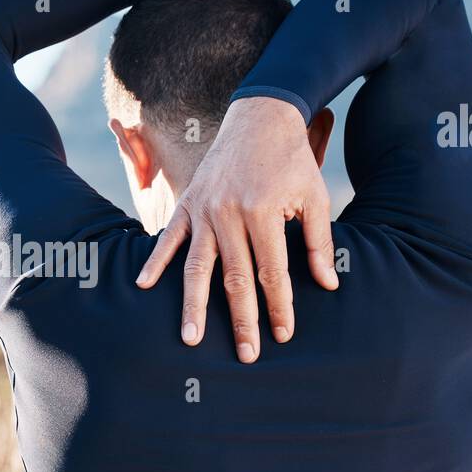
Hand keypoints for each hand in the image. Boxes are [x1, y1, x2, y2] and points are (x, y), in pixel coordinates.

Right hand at [135, 97, 336, 361]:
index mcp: (265, 212)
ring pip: (198, 266)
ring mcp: (204, 209)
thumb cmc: (292, 160)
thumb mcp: (316, 197)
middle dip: (242, 320)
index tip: (283, 334)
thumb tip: (327, 284)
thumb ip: (319, 242)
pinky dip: (155, 261)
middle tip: (246, 356)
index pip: (273, 271)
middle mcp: (230, 213)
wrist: (261, 115)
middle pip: (235, 278)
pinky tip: (144, 286)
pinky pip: (169, 237)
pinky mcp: (188, 202)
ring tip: (191, 339)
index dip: (279, 306)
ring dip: (194, 305)